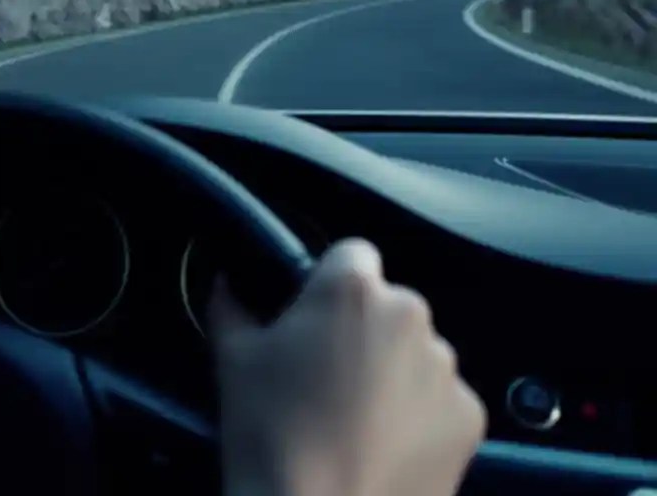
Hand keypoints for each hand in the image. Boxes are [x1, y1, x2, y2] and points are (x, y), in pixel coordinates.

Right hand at [209, 238, 484, 495]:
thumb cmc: (270, 436)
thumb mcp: (232, 361)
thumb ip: (231, 306)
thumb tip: (226, 286)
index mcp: (351, 291)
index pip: (351, 253)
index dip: (328, 282)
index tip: (311, 315)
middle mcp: (408, 316)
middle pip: (386, 305)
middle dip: (361, 330)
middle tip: (322, 375)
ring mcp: (444, 369)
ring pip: (415, 352)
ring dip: (390, 371)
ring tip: (350, 417)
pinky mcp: (469, 416)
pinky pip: (440, 399)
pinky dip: (417, 414)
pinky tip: (379, 442)